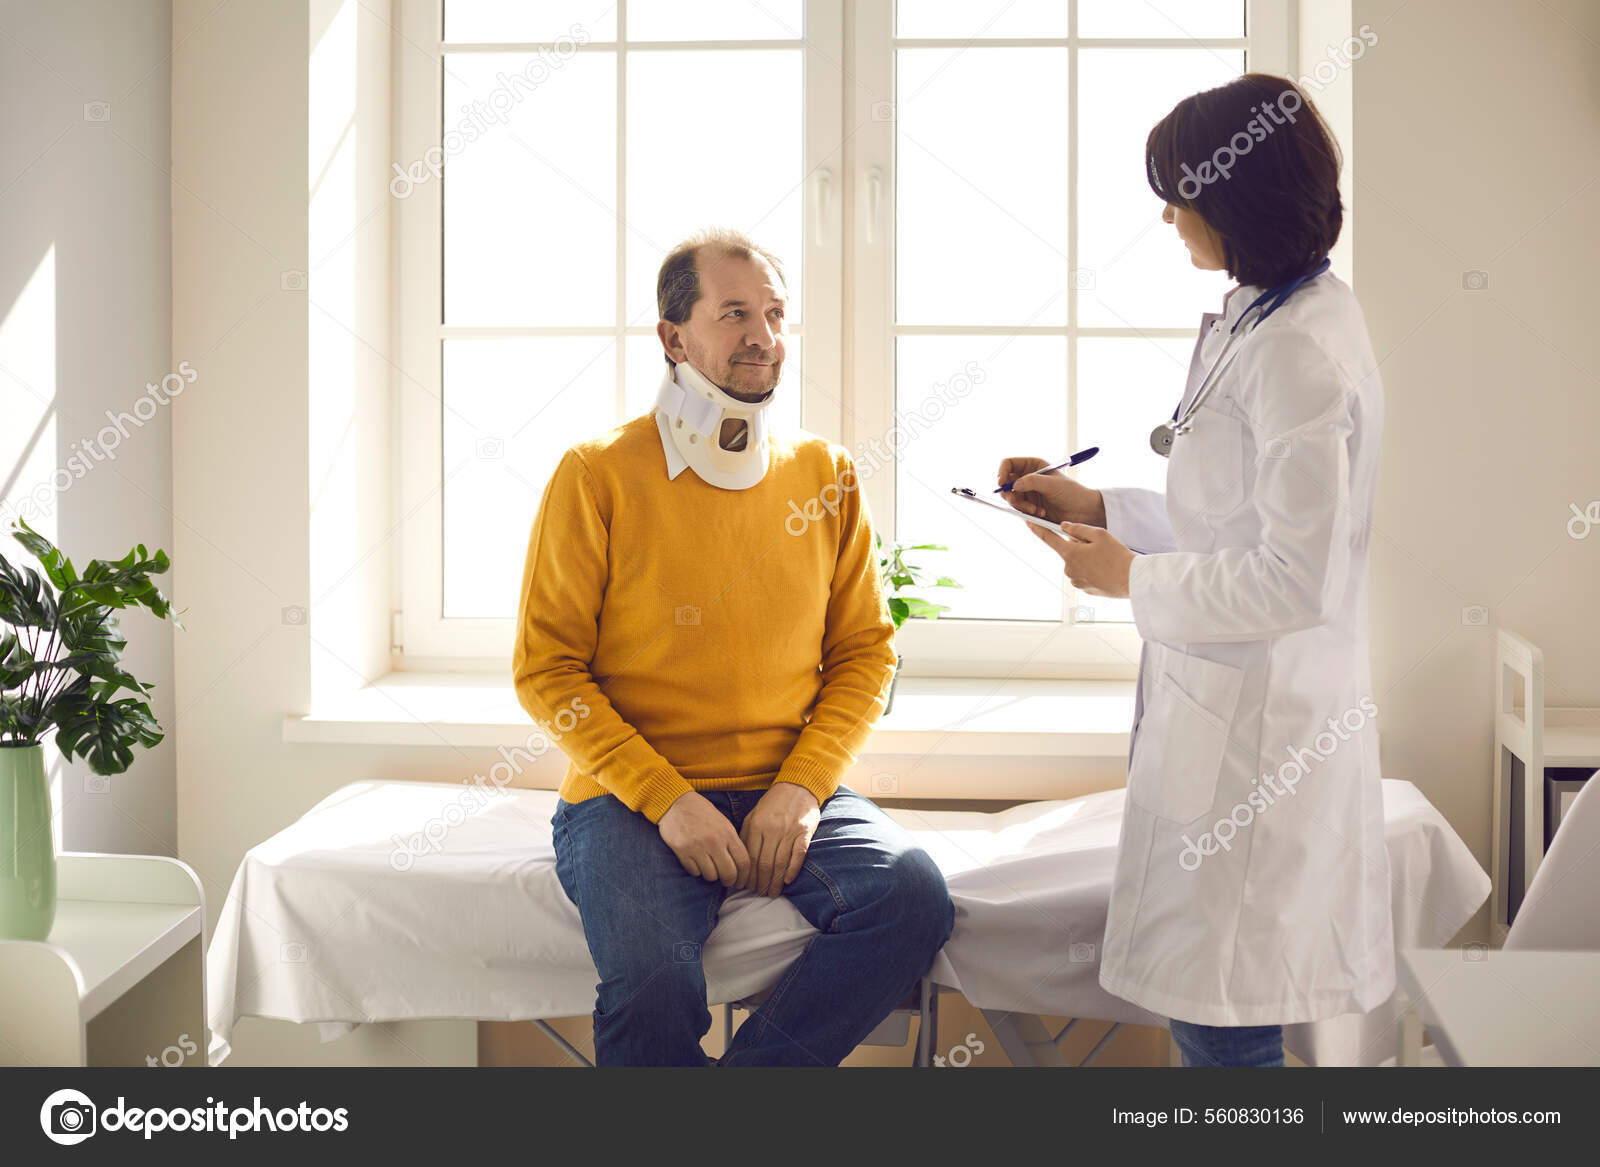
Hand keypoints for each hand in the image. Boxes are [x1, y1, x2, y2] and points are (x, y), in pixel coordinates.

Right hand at [658, 792, 751, 885]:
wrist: (676, 803)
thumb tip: (740, 867)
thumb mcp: (723, 823)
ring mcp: (698, 847)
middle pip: (729, 873)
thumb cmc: (702, 813)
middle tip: (726, 881)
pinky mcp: (682, 852)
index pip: (743, 862)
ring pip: (711, 876)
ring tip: (709, 868)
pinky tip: (696, 863)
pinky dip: (697, 871)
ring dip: (711, 875)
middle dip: (729, 881)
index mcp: (727, 833)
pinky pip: (694, 872)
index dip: (744, 876)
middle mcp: (714, 841)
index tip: (740, 882)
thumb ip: (732, 842)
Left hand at [737, 782, 820, 897]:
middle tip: (759, 894)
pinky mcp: (804, 832)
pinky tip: (787, 881)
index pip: (750, 857)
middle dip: (761, 882)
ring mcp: (789, 831)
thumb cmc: (773, 804)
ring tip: (772, 893)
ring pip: (780, 862)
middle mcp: (772, 830)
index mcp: (756, 826)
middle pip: (765, 863)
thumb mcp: (754, 815)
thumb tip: (739, 860)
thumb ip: (746, 836)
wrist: (797, 786)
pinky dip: (792, 869)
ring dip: (775, 881)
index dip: (748, 875)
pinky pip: (798, 854)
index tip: (746, 887)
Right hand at [996, 457, 1106, 527]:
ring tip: (1037, 510)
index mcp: (1033, 465)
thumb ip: (1033, 482)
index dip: (1002, 472)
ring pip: (1011, 499)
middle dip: (1011, 495)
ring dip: (1021, 506)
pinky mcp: (1029, 506)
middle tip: (1019, 503)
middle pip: (1006, 484)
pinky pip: (1019, 510)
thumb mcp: (1053, 484)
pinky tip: (1040, 513)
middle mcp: (1028, 478)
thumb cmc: (1073, 493)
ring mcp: (1028, 493)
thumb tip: (1014, 485)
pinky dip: (1027, 513)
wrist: (1084, 512)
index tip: (1002, 484)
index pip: (1008, 464)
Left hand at [1035, 521, 1134, 598]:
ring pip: (1076, 563)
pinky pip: (1083, 574)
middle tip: (1098, 546)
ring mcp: (1075, 581)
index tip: (1028, 522)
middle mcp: (1068, 569)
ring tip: (1104, 559)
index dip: (1037, 529)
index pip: (1048, 539)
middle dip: (1078, 546)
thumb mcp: (1099, 534)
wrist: (1132, 580)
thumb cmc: (1117, 555)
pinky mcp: (1084, 589)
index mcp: (1070, 554)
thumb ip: (1077, 529)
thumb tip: (1063, 526)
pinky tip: (1105, 569)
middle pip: (1068, 551)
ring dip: (1085, 558)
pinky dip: (1091, 570)